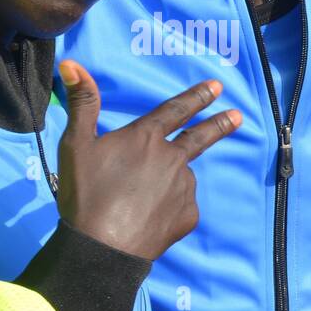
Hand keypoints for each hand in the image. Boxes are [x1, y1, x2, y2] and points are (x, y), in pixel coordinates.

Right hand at [56, 60, 240, 260]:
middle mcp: (172, 158)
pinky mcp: (188, 215)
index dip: (196, 96)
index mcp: (146, 137)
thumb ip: (82, 103)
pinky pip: (181, 205)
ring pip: (181, 176)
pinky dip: (170, 206)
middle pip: (199, 137)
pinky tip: (150, 216)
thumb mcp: (75, 145)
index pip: (175, 109)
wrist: (102, 248)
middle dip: (219, 124)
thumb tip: (71, 63)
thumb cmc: (86, 193)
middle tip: (238, 116)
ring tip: (142, 198)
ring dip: (172, 179)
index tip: (216, 87)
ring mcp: (183, 187)